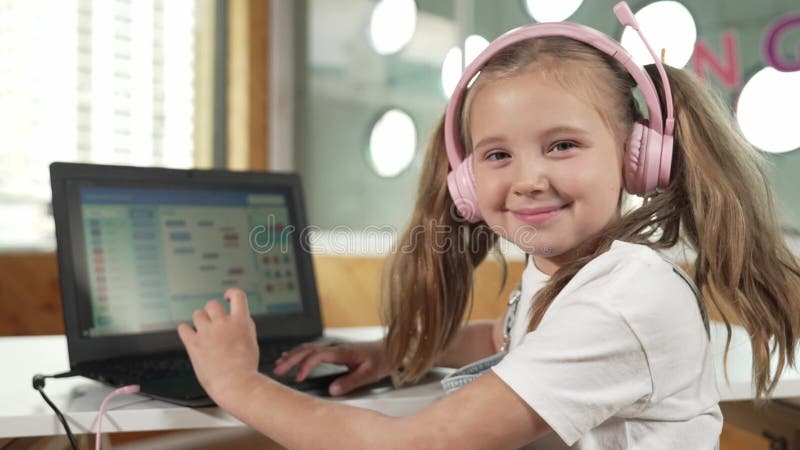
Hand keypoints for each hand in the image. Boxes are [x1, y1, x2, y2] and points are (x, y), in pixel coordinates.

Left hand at [177, 288, 259, 401]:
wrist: (235, 384)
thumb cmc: (245, 367)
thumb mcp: (252, 341)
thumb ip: (244, 326)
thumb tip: (237, 317)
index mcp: (241, 321)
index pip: (237, 295)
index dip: (231, 294)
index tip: (228, 298)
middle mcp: (223, 323)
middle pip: (212, 304)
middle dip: (213, 311)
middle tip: (214, 321)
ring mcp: (207, 333)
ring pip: (197, 314)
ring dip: (201, 320)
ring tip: (204, 331)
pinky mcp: (193, 344)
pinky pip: (183, 328)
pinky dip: (186, 330)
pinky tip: (190, 335)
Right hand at [273, 340, 388, 395]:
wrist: (389, 348)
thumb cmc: (381, 359)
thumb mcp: (370, 373)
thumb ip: (351, 381)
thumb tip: (332, 390)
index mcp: (342, 352)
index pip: (317, 355)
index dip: (305, 366)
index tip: (297, 378)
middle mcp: (335, 347)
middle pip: (307, 349)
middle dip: (291, 359)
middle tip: (277, 371)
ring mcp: (333, 347)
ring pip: (307, 347)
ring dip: (292, 355)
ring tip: (278, 365)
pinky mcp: (333, 350)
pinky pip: (312, 349)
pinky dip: (299, 353)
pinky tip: (291, 357)